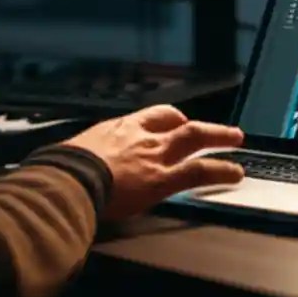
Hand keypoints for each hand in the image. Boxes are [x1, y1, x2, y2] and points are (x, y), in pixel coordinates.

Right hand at [60, 104, 244, 220]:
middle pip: (177, 122)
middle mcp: (140, 136)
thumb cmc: (61, 170)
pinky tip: (235, 173)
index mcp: (116, 129)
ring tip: (236, 140)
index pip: (150, 117)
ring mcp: (154, 155)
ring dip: (218, 137)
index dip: (167, 119)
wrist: (67, 180)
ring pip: (195, 138)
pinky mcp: (163, 179)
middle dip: (198, 125)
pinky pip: (199, 170)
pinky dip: (221, 170)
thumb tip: (62, 167)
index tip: (176, 122)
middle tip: (217, 129)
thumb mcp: (70, 154)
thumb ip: (80, 158)